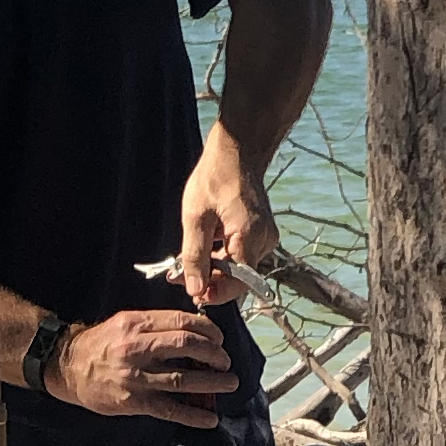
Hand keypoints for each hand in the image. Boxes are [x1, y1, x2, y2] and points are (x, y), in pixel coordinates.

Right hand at [48, 309, 238, 422]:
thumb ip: (156, 325)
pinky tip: (210, 418)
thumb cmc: (101, 344)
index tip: (219, 337)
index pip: (181, 322)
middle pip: (186, 346)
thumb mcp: (125, 323)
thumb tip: (195, 331)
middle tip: (225, 360)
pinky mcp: (134, 402)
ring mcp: (136, 377)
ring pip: (182, 379)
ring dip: (212, 382)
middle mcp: (136, 349)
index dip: (207, 329)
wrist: (67, 367)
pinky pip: (169, 409)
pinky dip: (193, 415)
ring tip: (229, 383)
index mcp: (136, 324)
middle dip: (214, 353)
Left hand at [176, 132, 277, 306]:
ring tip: (186, 263)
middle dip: (210, 281)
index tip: (193, 293)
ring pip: (239, 268)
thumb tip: (194, 290)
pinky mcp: (261, 233)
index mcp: (250, 237)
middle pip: (239, 277)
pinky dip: (222, 257)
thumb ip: (194, 257)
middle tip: (180, 277)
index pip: (238, 283)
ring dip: (214, 269)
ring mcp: (265, 237)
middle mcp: (264, 241)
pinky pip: (242, 255)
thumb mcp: (196, 218)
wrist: (237, 151)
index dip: (216, 293)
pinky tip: (204, 249)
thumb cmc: (215, 177)